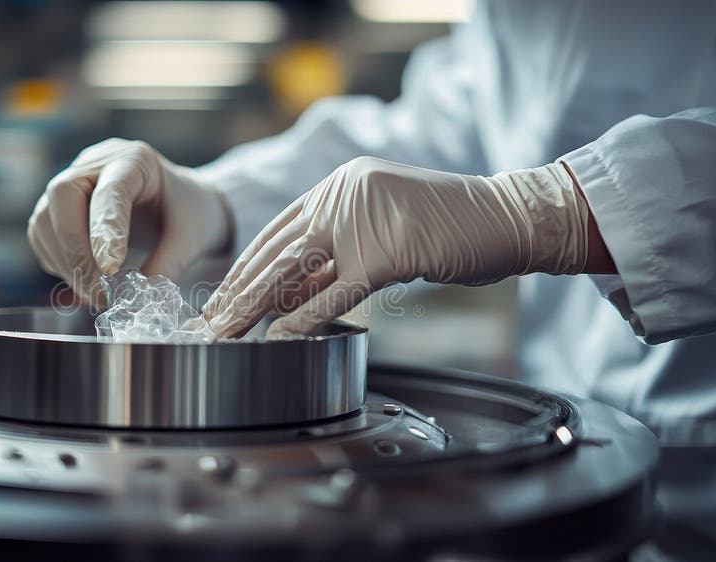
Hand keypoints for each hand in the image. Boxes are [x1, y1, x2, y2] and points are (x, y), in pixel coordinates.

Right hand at [28, 138, 230, 305]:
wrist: (182, 205)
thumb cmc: (190, 214)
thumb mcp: (192, 238)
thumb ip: (167, 265)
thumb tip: (138, 298)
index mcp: (135, 160)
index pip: (109, 191)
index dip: (105, 231)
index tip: (110, 271)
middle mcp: (96, 163)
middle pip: (62, 195)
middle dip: (75, 249)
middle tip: (98, 291)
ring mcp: (73, 182)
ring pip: (45, 219)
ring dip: (65, 263)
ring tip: (96, 295)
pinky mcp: (59, 207)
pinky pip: (43, 236)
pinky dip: (59, 264)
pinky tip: (85, 282)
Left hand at [202, 156, 589, 337]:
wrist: (506, 219)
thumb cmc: (450, 227)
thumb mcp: (383, 230)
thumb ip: (340, 252)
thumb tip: (293, 292)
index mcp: (340, 186)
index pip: (277, 231)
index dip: (245, 267)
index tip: (220, 296)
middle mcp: (345, 194)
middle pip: (277, 250)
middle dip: (238, 290)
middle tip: (209, 322)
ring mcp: (365, 220)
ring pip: (296, 270)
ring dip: (256, 306)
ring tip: (227, 332)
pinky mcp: (389, 252)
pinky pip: (335, 292)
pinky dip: (304, 318)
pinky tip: (277, 338)